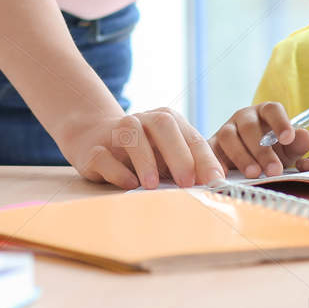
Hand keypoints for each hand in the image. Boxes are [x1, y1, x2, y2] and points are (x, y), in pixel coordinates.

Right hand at [55, 107, 225, 190]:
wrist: (94, 137)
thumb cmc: (142, 152)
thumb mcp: (166, 156)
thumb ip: (188, 166)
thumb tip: (214, 186)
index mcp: (167, 121)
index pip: (191, 136)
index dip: (205, 158)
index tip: (215, 181)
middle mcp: (143, 120)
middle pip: (164, 125)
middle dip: (179, 154)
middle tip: (187, 182)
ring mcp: (115, 132)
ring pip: (131, 134)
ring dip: (145, 160)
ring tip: (153, 185)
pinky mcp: (93, 150)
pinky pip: (104, 156)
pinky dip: (117, 170)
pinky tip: (129, 184)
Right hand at [209, 103, 308, 178]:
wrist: (248, 164)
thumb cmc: (271, 152)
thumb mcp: (287, 150)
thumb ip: (297, 143)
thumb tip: (305, 136)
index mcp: (264, 113)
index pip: (272, 110)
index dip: (280, 122)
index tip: (287, 138)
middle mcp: (243, 118)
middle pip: (250, 126)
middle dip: (262, 150)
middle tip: (274, 170)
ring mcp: (225, 130)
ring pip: (229, 136)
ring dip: (242, 156)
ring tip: (254, 174)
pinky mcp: (211, 145)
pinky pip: (210, 151)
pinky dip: (216, 162)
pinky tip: (226, 175)